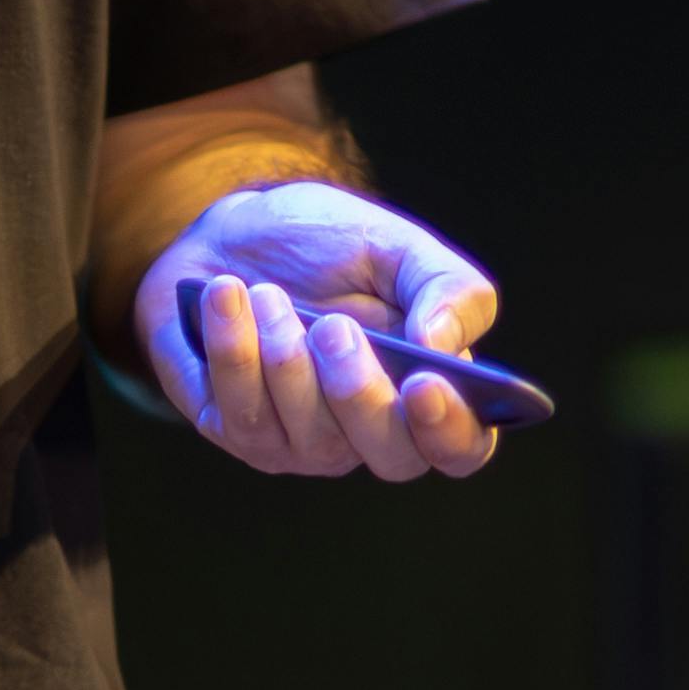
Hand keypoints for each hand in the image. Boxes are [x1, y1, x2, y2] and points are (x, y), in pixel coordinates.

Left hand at [138, 179, 503, 482]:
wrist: (238, 233)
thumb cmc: (330, 248)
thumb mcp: (398, 247)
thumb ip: (449, 287)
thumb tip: (441, 345)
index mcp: (428, 392)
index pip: (462, 448)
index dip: (450, 430)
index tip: (423, 382)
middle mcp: (373, 434)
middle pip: (392, 456)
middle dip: (360, 391)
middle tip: (332, 326)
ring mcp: (305, 445)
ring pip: (310, 436)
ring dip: (286, 358)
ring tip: (267, 293)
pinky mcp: (241, 434)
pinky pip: (241, 414)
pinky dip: (234, 348)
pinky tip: (227, 295)